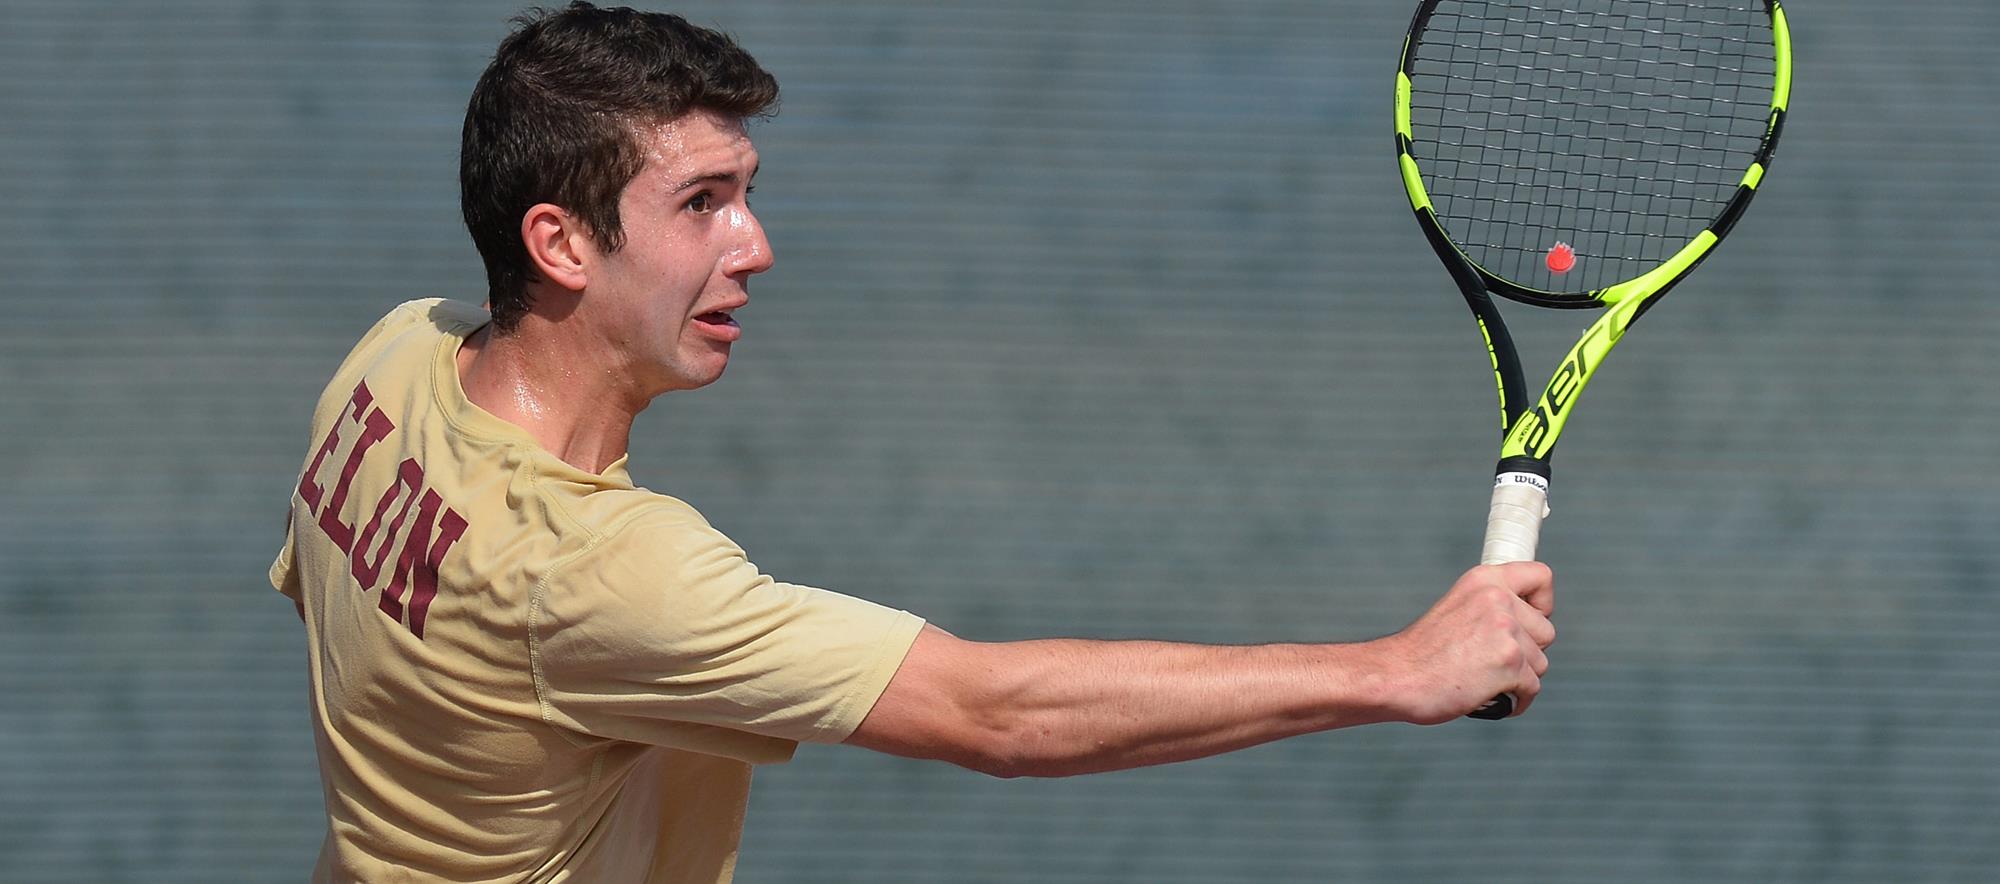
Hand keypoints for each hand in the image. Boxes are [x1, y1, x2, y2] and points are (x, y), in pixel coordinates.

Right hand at [1374, 563, 1554, 723]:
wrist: (1394, 677)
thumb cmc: (1421, 653)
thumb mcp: (1457, 609)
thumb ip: (1492, 608)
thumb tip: (1529, 623)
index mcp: (1484, 580)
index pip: (1541, 576)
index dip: (1542, 603)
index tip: (1529, 620)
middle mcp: (1498, 599)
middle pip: (1546, 632)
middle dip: (1526, 652)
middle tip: (1490, 661)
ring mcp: (1506, 631)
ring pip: (1540, 663)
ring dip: (1518, 678)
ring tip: (1483, 680)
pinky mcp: (1509, 663)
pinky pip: (1532, 688)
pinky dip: (1515, 701)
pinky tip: (1490, 698)